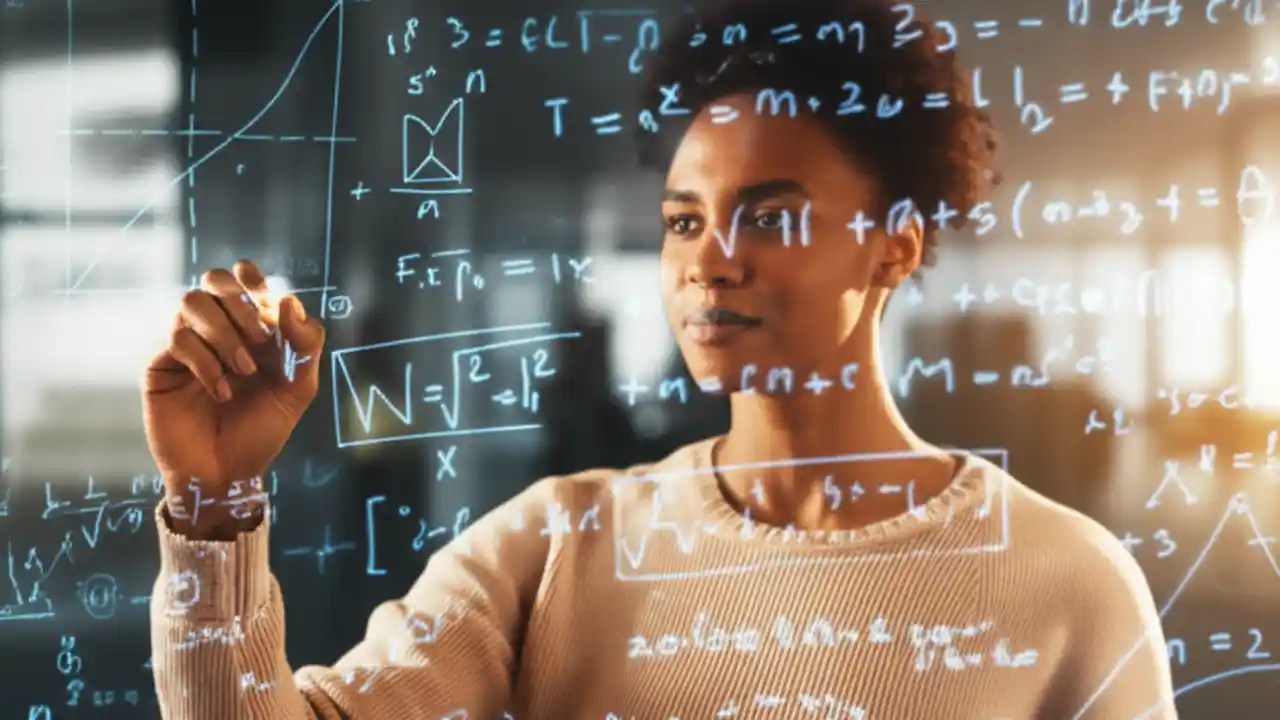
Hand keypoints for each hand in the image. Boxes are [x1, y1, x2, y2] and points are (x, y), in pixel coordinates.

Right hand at [142, 259, 324, 534]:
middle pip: (213, 280)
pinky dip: (206, 362)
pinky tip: (221, 391)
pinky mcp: (161, 366)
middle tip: (262, 338)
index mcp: (250, 328)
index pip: (243, 280)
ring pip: (190, 303)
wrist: (227, 474)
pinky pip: (176, 340)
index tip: (264, 293)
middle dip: (240, 303)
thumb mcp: (298, 390)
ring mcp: (186, 346)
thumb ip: (304, 346)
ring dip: (224, 332)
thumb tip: (291, 302)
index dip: (251, 276)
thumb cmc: (262, 431)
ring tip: (243, 369)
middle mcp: (216, 330)